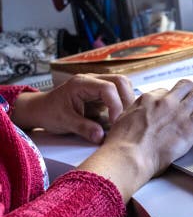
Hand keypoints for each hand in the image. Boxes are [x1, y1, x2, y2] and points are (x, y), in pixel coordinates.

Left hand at [12, 74, 134, 142]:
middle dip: (126, 100)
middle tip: (124, 120)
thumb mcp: (64, 122)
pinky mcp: (102, 91)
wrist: (41, 109)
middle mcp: (92, 79)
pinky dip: (124, 103)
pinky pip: (119, 92)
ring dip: (127, 100)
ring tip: (123, 118)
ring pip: (123, 85)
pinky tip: (120, 116)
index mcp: (81, 83)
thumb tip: (101, 137)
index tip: (115, 123)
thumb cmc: (50, 113)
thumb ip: (83, 128)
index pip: (108, 88)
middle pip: (121, 81)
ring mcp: (98, 84)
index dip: (116, 105)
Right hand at [78, 80, 192, 200]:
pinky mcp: (189, 126)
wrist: (130, 155)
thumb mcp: (124, 119)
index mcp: (148, 99)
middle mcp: (165, 102)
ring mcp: (178, 112)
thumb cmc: (123, 144)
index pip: (166, 91)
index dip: (173, 98)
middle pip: (185, 87)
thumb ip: (136, 113)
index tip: (176, 104)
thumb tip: (140, 116)